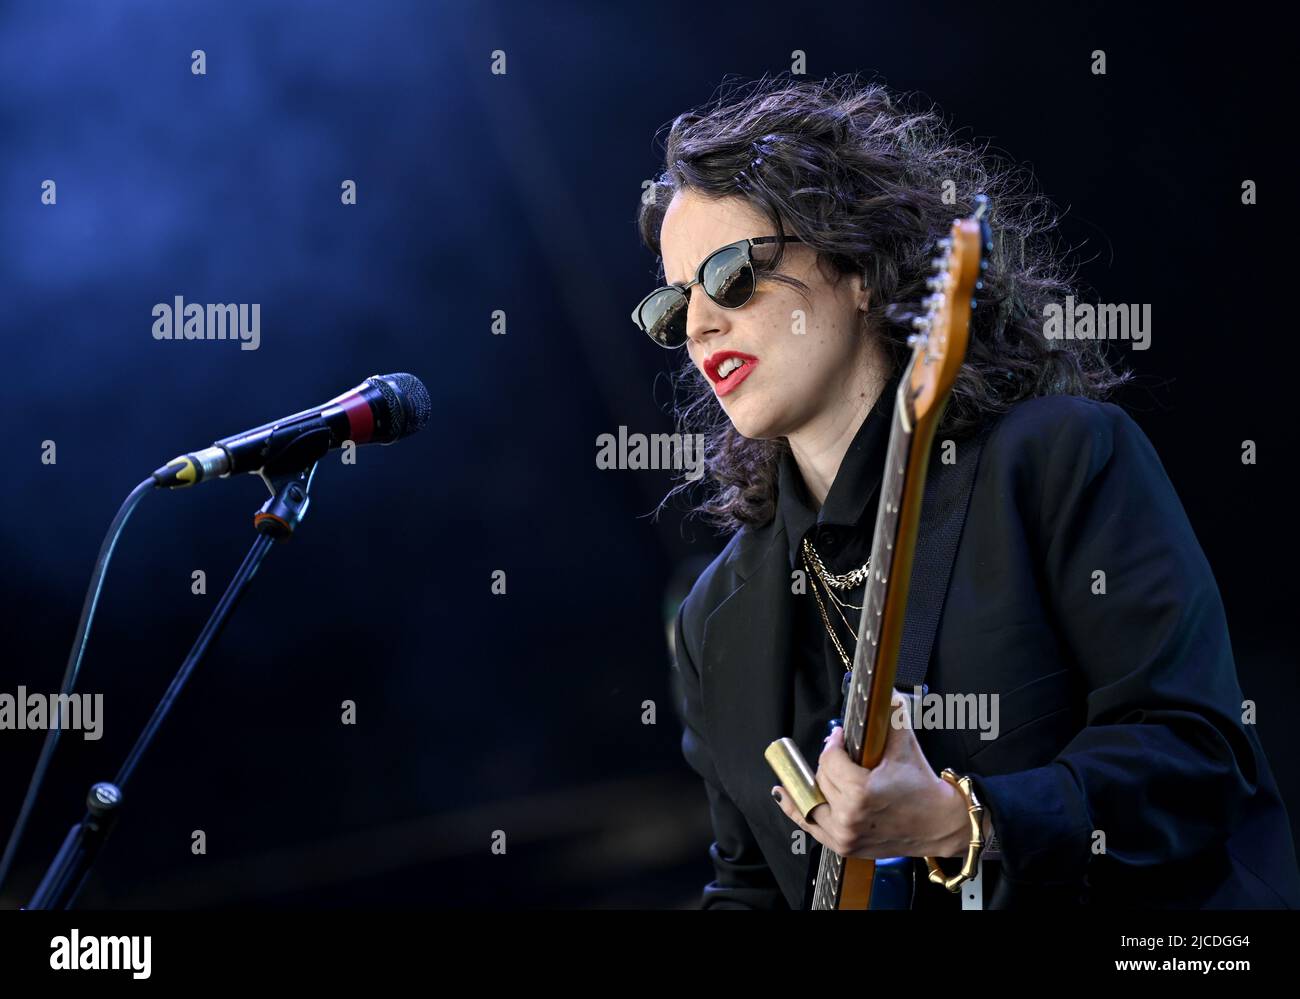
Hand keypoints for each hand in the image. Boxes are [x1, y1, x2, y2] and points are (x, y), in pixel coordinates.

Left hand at [771, 691, 970, 859]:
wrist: (939, 824)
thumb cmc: (923, 788)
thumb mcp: (905, 746)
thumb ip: (891, 715)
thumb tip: (885, 690)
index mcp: (861, 792)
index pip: (830, 759)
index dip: (834, 743)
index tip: (839, 736)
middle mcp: (848, 817)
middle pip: (821, 778)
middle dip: (828, 763)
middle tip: (839, 755)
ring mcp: (844, 835)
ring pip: (811, 800)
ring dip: (809, 784)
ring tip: (799, 771)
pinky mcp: (844, 846)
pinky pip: (809, 825)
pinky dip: (794, 808)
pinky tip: (782, 794)